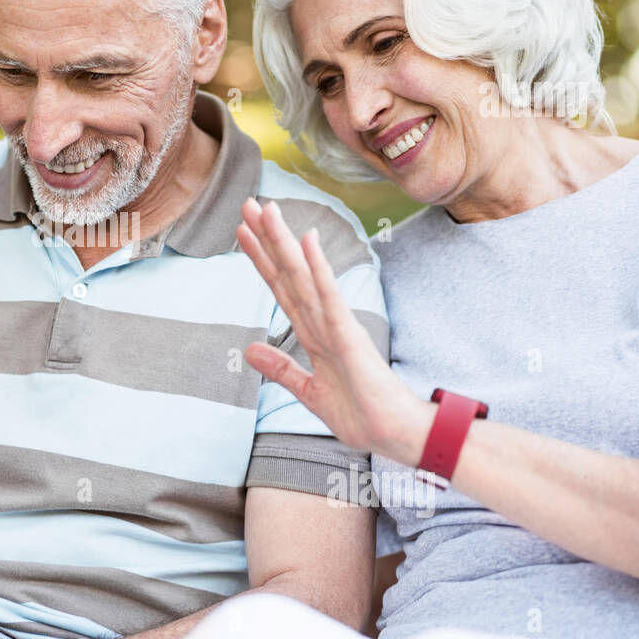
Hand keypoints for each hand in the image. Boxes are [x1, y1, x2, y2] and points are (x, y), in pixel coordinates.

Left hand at [238, 198, 429, 459]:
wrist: (396, 435)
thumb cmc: (361, 414)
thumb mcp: (308, 392)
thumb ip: (281, 369)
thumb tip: (250, 349)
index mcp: (312, 334)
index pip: (281, 288)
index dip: (261, 259)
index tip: (242, 231)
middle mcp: (322, 322)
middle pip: (288, 273)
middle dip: (267, 239)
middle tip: (248, 203)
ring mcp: (336, 325)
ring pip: (304, 276)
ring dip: (286, 242)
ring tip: (268, 209)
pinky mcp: (349, 336)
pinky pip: (330, 297)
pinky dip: (318, 269)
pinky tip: (309, 241)